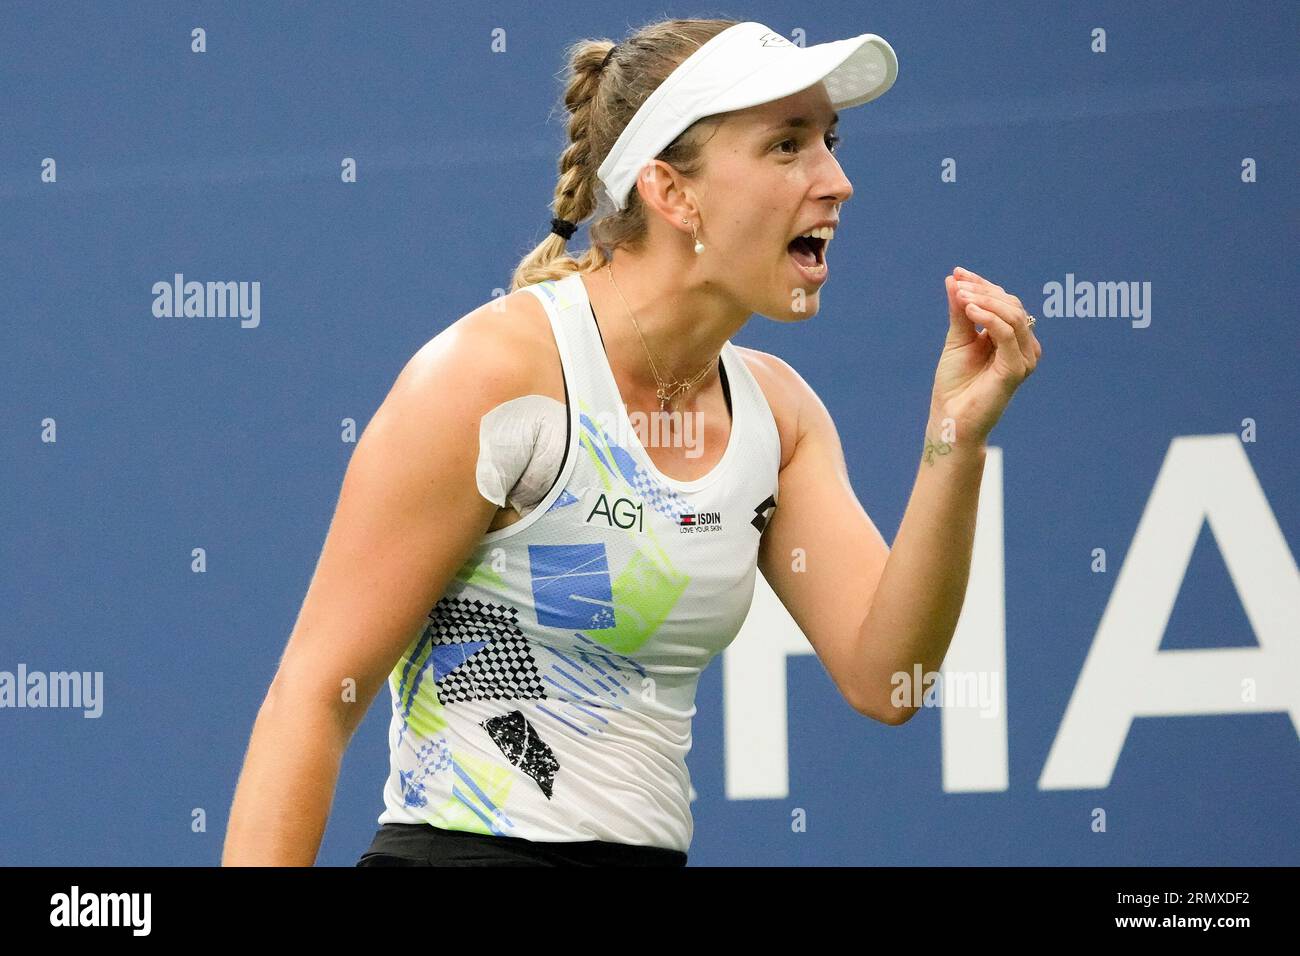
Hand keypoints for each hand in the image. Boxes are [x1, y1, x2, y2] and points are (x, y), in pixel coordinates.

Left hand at [930, 266, 1041, 445]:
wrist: (950, 418)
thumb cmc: (955, 384)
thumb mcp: (957, 340)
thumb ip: (960, 311)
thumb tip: (954, 279)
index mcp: (1013, 340)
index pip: (1004, 302)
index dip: (982, 285)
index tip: (958, 273)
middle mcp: (1024, 348)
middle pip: (1011, 305)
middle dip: (983, 291)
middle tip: (958, 285)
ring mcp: (1023, 359)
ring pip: (1012, 316)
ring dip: (985, 301)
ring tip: (960, 297)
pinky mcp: (1016, 370)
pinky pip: (1007, 334)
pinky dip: (988, 318)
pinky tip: (968, 311)